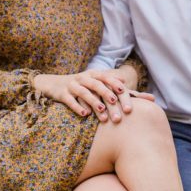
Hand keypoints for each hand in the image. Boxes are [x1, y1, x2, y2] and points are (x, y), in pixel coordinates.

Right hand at [34, 69, 151, 122]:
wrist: (54, 85)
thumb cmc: (82, 86)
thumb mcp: (97, 83)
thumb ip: (115, 86)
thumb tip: (136, 87)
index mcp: (94, 74)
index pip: (107, 78)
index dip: (115, 84)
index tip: (125, 92)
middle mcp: (83, 78)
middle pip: (97, 84)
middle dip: (107, 95)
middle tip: (117, 106)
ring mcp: (72, 85)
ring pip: (83, 92)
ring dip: (93, 101)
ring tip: (101, 111)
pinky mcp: (62, 94)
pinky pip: (69, 100)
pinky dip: (77, 106)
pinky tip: (84, 115)